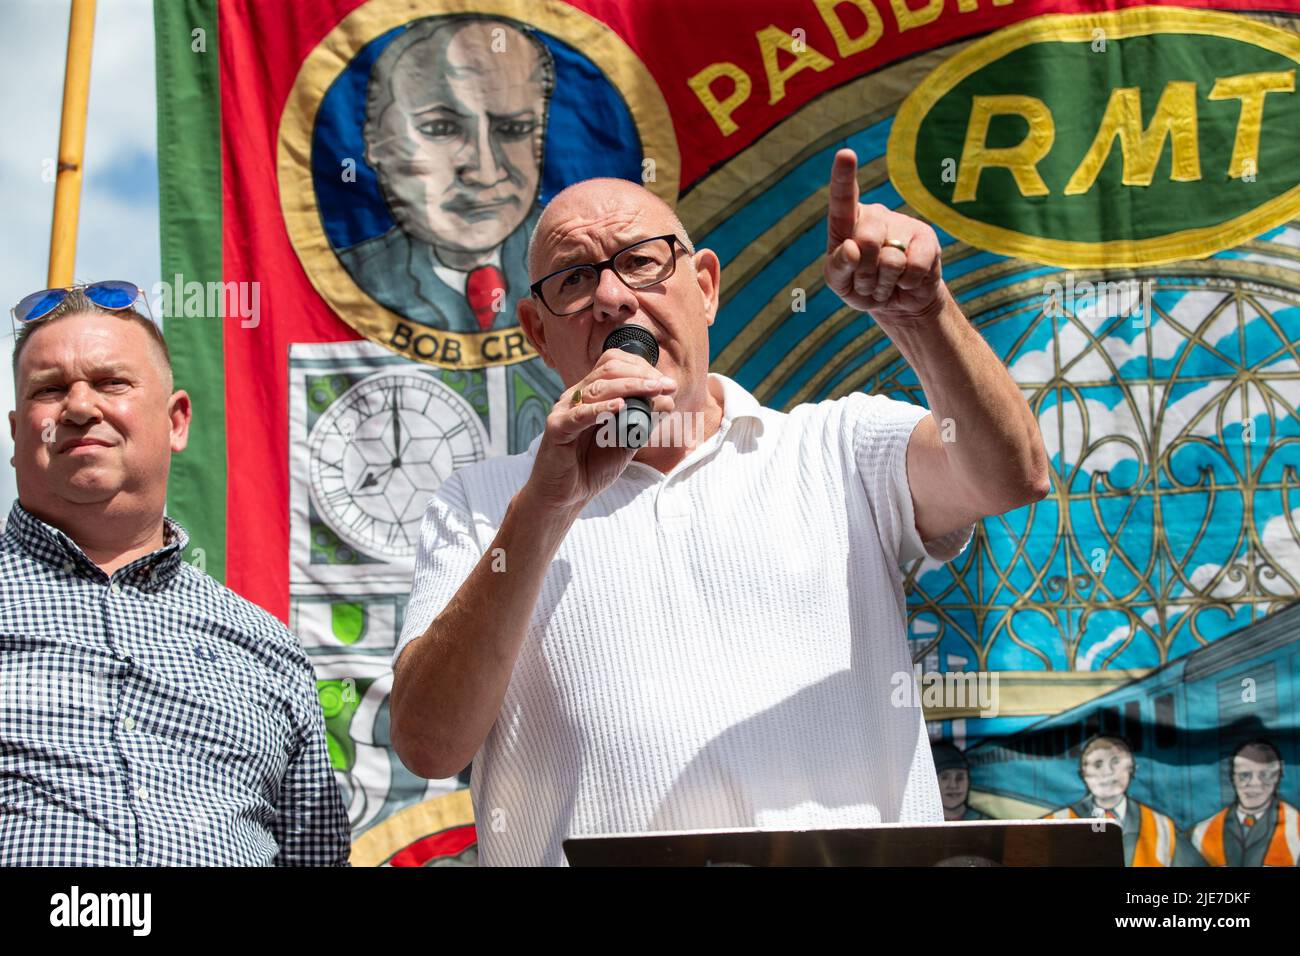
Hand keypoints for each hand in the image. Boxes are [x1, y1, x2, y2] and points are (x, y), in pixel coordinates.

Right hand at [524, 349, 677, 515]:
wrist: (565, 495)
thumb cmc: (593, 466)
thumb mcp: (625, 440)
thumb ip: (642, 421)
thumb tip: (667, 401)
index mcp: (591, 394)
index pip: (614, 365)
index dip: (642, 369)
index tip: (667, 383)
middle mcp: (576, 396)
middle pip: (608, 370)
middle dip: (642, 375)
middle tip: (667, 385)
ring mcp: (564, 410)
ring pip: (597, 388)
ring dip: (630, 387)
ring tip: (654, 390)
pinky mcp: (556, 428)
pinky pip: (579, 414)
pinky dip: (601, 409)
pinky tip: (621, 407)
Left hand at [825, 148, 948, 328]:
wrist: (899, 301)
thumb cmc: (862, 286)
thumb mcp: (841, 283)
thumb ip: (838, 267)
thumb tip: (852, 248)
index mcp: (847, 222)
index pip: (842, 198)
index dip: (843, 177)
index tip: (845, 154)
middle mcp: (875, 216)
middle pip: (865, 241)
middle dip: (863, 273)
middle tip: (867, 282)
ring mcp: (903, 223)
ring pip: (890, 260)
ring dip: (883, 284)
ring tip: (885, 282)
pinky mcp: (927, 238)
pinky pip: (913, 267)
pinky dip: (906, 284)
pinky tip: (906, 281)